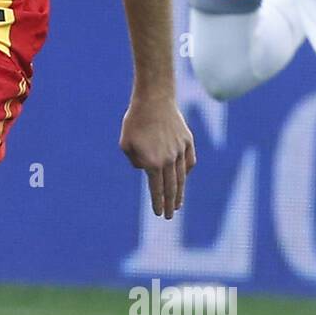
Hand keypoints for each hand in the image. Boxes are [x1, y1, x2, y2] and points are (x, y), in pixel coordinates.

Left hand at [119, 94, 195, 218]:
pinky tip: (184, 178)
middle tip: (170, 216)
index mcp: (152, 163)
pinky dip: (187, 172)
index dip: (158, 203)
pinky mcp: (188, 141)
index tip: (159, 214)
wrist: (154, 99)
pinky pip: (189, 161)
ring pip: (182, 177)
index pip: (156, 190)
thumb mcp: (126, 144)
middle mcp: (169, 160)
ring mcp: (180, 150)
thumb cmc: (135, 121)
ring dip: (180, 192)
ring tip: (178, 204)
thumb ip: (135, 161)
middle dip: (170, 204)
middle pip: (171, 188)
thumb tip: (145, 170)